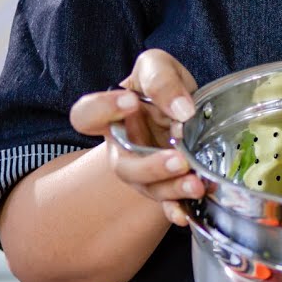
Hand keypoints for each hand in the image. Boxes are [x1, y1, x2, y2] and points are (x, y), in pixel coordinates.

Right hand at [69, 49, 200, 225]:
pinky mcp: (167, 185)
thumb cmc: (167, 87)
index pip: (86, 116)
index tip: (131, 102)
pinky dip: (176, 210)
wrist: (193, 109)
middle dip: (150, 166)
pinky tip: (186, 214)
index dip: (102, 111)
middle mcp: (123, 147)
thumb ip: (161, 79)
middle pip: (122, 165)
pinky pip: (167, 203)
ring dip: (172, 187)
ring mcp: (144, 170)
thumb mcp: (160, 66)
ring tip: (196, 182)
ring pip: (148, 186)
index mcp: (113, 116)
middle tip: (178, 157)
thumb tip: (180, 108)